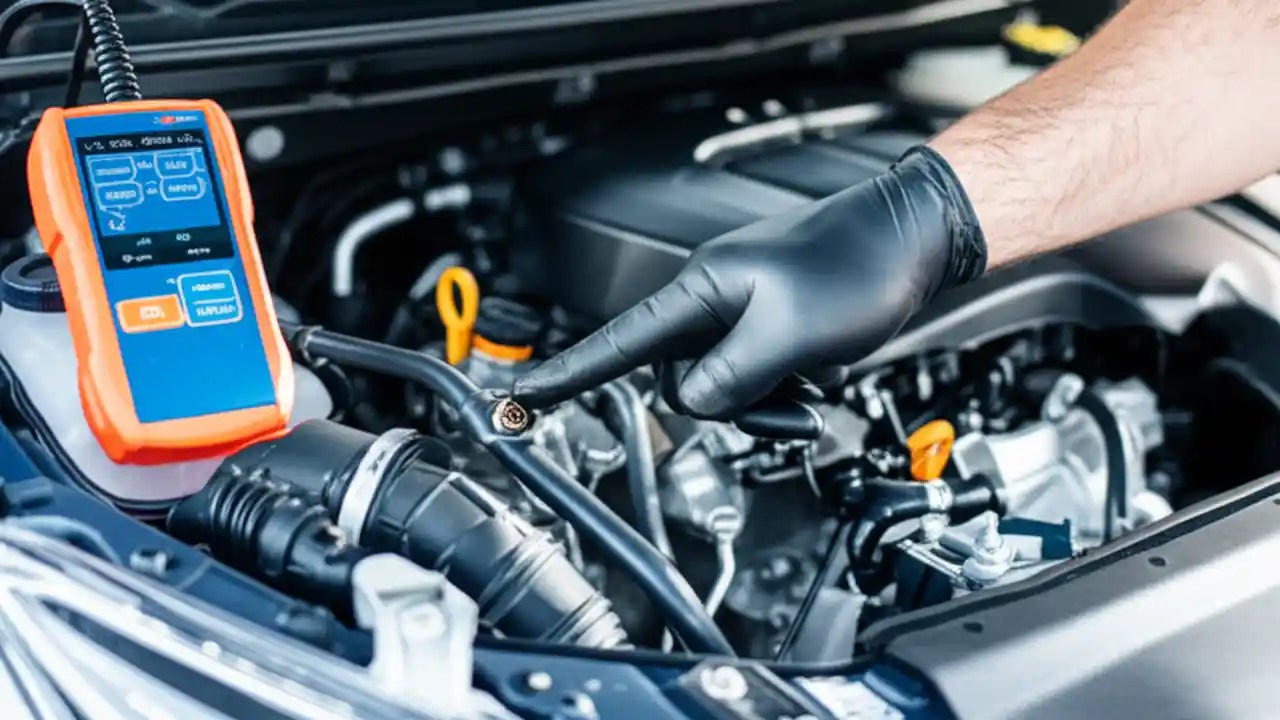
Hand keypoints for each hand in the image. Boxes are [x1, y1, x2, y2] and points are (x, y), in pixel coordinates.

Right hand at [513, 147, 986, 417]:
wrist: (915, 239)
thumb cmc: (859, 266)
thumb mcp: (790, 334)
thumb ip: (729, 378)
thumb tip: (688, 404)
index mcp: (703, 290)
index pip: (620, 341)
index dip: (569, 372)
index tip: (524, 394)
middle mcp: (712, 299)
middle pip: (683, 380)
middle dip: (731, 404)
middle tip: (788, 398)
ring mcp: (740, 311)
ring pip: (721, 383)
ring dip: (764, 399)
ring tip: (811, 385)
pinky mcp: (766, 322)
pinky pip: (752, 373)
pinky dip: (782, 385)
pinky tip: (817, 369)